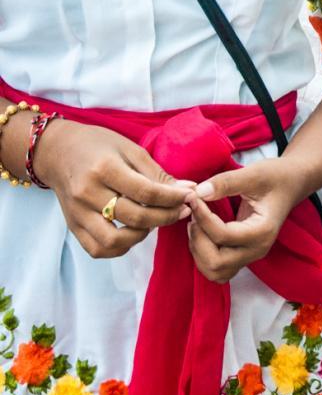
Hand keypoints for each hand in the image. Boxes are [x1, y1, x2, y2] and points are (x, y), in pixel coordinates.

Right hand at [34, 119, 194, 260]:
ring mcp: (77, 213)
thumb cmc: (98, 145)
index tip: (189, 196)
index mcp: (104, 168)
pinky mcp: (72, 226)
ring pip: (114, 240)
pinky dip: (119, 247)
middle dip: (165, 217)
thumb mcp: (130, 149)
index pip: (146, 192)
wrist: (59, 151)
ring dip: (141, 236)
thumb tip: (188, 189)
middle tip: (181, 211)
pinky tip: (133, 233)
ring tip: (153, 222)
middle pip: (134, 216)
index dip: (173, 198)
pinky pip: (98, 249)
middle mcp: (87, 193)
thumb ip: (157, 173)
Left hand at [184, 158, 303, 283]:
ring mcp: (250, 255)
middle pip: (216, 262)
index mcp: (262, 232)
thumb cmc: (275, 177)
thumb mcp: (253, 173)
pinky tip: (202, 233)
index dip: (202, 217)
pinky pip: (217, 269)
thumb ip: (226, 182)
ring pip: (215, 272)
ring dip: (198, 251)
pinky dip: (203, 256)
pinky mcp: (242, 255)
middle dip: (198, 239)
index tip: (194, 197)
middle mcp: (257, 250)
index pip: (222, 235)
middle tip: (193, 214)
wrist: (290, 184)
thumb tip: (199, 192)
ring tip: (195, 224)